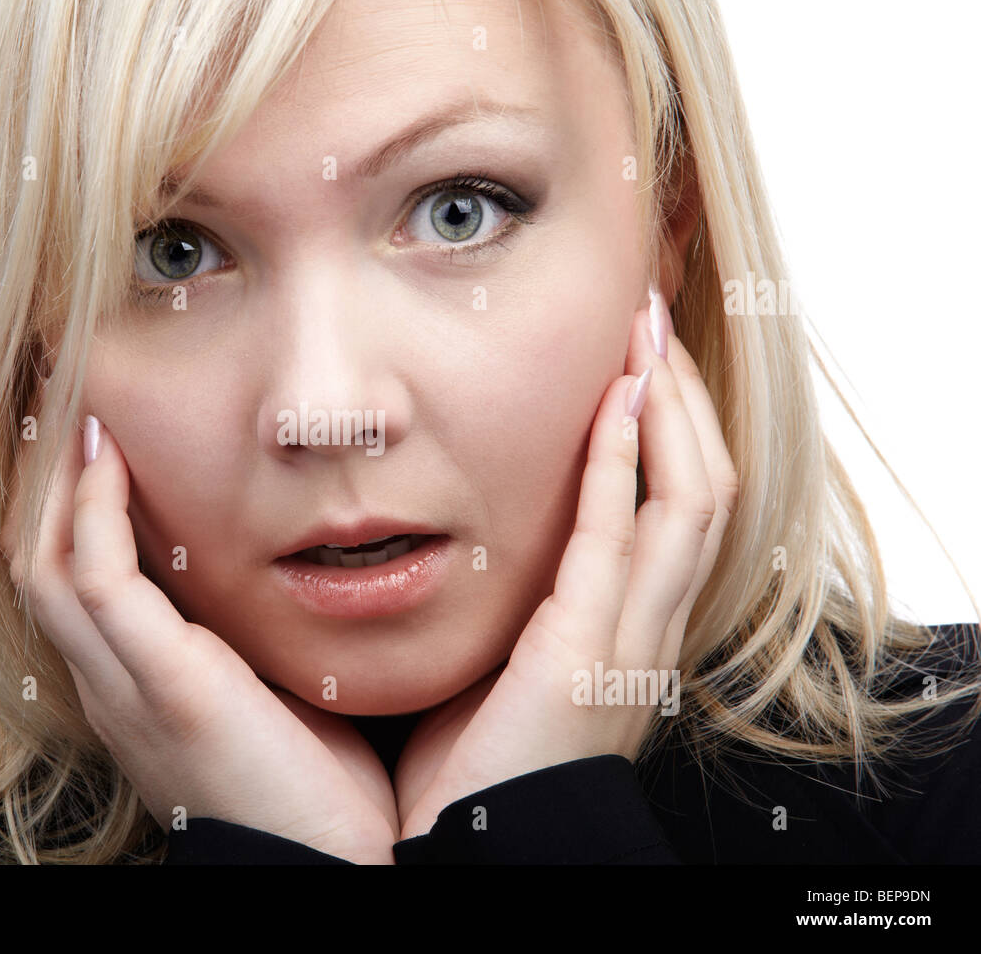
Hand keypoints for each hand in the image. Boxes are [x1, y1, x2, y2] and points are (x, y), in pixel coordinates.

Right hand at [0, 387, 399, 862]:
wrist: (329, 867)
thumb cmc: (316, 782)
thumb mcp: (269, 690)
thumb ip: (250, 632)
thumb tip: (285, 561)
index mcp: (133, 683)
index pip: (70, 579)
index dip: (67, 505)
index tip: (94, 433)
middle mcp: (109, 683)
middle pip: (36, 561)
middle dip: (42, 479)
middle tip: (65, 399)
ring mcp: (124, 687)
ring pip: (45, 562)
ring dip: (54, 479)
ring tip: (76, 406)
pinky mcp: (164, 686)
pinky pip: (97, 580)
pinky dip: (95, 510)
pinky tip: (111, 454)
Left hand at [393, 289, 738, 838]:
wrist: (468, 850)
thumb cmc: (469, 763)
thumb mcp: (504, 663)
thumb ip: (515, 599)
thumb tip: (470, 531)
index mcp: (626, 629)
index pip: (672, 506)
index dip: (666, 427)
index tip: (636, 357)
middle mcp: (646, 629)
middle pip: (702, 487)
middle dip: (681, 398)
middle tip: (649, 319)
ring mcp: (630, 641)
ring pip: (690, 500)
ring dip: (670, 409)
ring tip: (645, 333)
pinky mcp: (590, 652)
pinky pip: (624, 539)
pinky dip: (624, 462)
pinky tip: (616, 400)